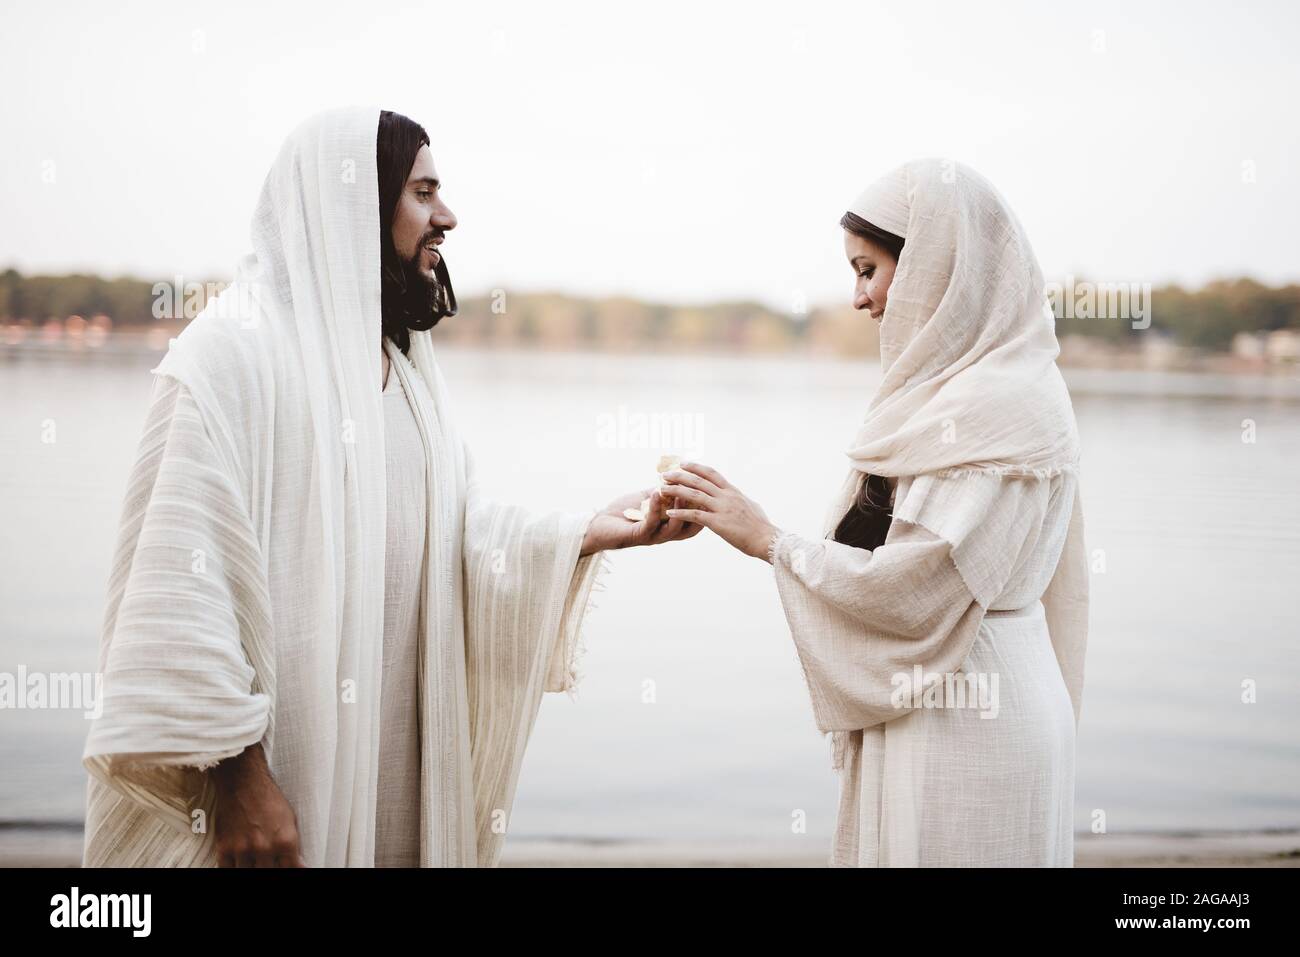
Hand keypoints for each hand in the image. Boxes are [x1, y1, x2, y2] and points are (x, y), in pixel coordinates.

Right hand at [211, 742, 304, 866]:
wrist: (244, 782)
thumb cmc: (269, 798)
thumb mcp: (291, 820)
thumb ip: (293, 846)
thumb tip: (299, 865)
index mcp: (285, 841)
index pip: (290, 869)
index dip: (290, 871)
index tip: (286, 868)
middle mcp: (265, 848)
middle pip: (267, 873)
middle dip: (269, 868)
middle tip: (268, 862)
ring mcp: (243, 849)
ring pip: (247, 873)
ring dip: (252, 868)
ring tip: (255, 861)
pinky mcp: (225, 847)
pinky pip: (227, 869)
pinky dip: (234, 867)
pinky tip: (240, 863)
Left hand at [580, 487, 703, 555]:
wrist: (600, 526)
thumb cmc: (625, 512)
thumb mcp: (649, 500)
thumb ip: (664, 491)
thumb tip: (678, 474)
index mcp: (669, 527)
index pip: (693, 522)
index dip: (704, 510)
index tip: (712, 493)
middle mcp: (664, 535)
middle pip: (689, 529)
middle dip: (698, 512)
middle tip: (703, 494)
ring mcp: (652, 537)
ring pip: (673, 528)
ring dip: (679, 509)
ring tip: (681, 493)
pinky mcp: (638, 535)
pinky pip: (650, 522)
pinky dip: (655, 507)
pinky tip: (656, 493)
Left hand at [660, 462, 778, 561]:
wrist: (766, 539)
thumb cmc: (760, 526)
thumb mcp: (750, 505)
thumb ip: (739, 498)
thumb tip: (737, 495)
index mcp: (733, 491)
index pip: (711, 473)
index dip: (696, 467)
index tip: (683, 463)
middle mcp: (726, 496)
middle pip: (699, 481)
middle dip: (680, 476)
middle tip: (665, 474)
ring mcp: (722, 508)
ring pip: (694, 495)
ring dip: (676, 491)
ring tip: (662, 489)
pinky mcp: (718, 523)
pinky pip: (695, 515)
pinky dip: (680, 513)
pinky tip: (668, 513)